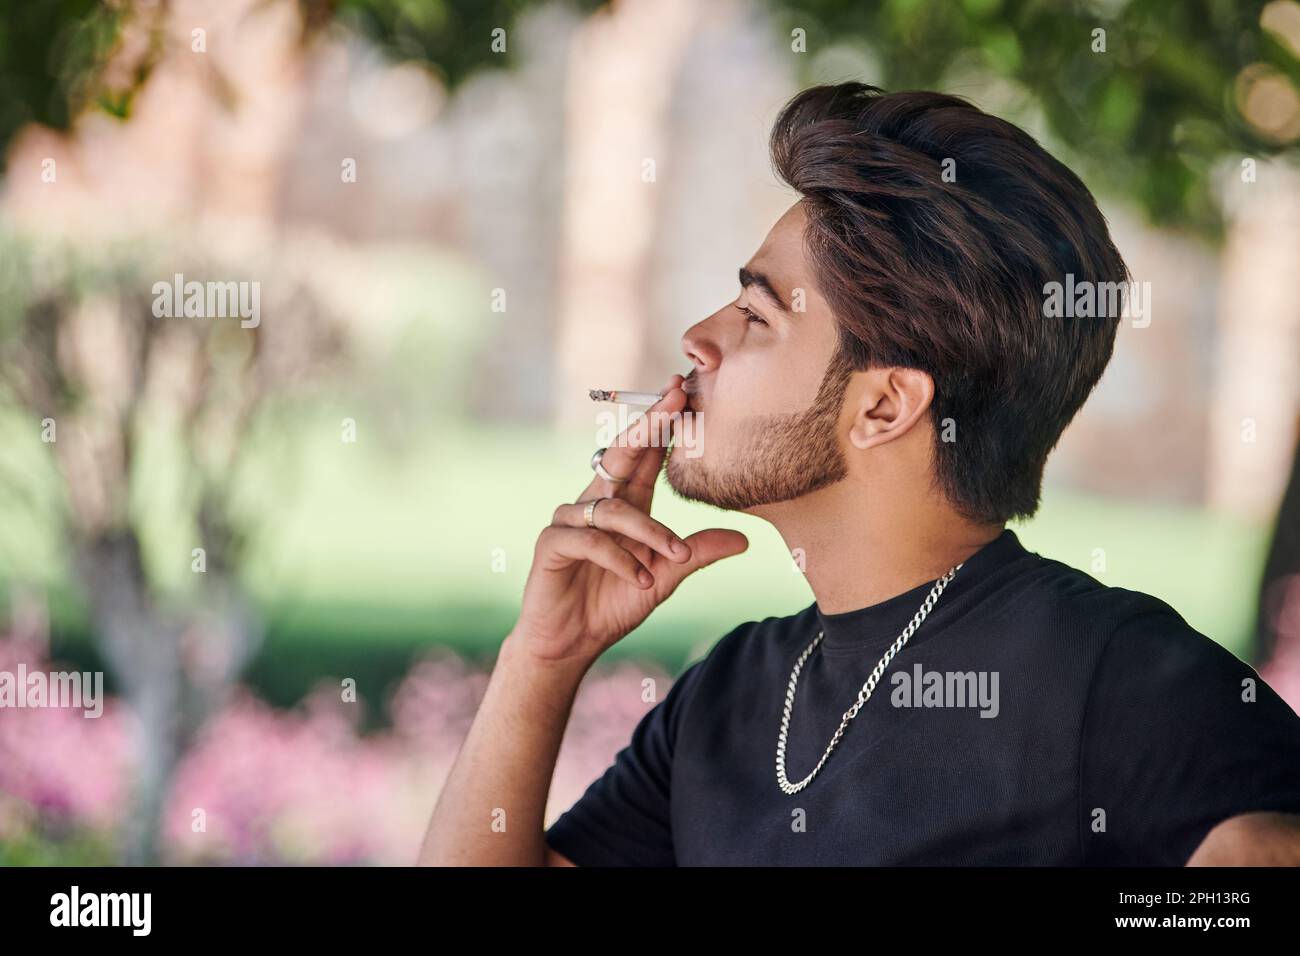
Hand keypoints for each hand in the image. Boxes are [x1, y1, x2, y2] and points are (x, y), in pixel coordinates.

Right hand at [512, 373, 748, 662]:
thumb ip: (697, 553)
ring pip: (614, 509)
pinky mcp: (552, 543)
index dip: (664, 423)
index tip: (686, 391)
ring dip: (649, 533)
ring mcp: (571, 519)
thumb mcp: (665, 577)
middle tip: (676, 398)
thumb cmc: (615, 603)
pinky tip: (640, 580)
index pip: (645, 454)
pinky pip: (591, 540)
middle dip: (650, 424)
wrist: (572, 643)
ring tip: (674, 558)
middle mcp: (596, 502)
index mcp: (625, 502)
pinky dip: (620, 559)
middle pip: (621, 452)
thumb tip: (745, 540)